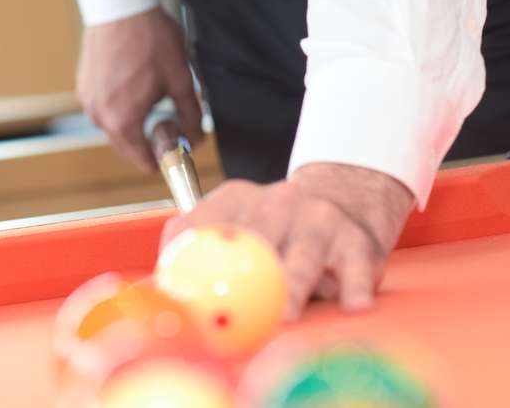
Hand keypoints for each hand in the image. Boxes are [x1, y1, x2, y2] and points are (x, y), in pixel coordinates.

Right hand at [77, 7, 203, 171]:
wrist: (122, 5)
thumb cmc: (149, 39)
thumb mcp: (180, 80)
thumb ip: (190, 116)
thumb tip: (195, 137)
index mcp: (122, 122)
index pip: (144, 162)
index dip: (166, 155)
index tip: (177, 140)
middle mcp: (99, 115)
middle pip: (129, 144)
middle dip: (150, 135)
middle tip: (170, 110)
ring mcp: (88, 99)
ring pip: (116, 123)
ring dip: (134, 116)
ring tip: (152, 88)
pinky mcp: (84, 83)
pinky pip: (105, 104)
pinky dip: (120, 100)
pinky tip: (135, 77)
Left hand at [161, 163, 414, 315]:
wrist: (346, 196)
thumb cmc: (279, 229)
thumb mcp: (237, 224)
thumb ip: (199, 254)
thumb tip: (154, 295)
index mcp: (236, 199)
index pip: (202, 224)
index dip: (186, 256)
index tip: (177, 293)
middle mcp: (277, 202)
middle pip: (254, 237)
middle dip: (243, 271)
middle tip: (232, 308)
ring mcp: (318, 217)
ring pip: (304, 253)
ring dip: (294, 285)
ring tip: (286, 314)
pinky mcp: (355, 239)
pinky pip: (355, 267)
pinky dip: (354, 288)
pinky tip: (351, 304)